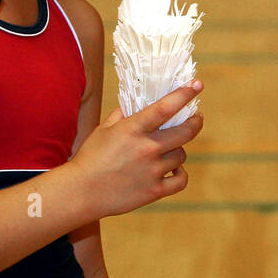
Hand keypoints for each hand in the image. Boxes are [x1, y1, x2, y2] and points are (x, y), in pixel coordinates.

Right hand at [66, 81, 204, 217]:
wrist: (80, 193)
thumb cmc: (90, 159)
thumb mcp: (103, 130)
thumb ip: (122, 115)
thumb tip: (137, 102)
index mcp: (132, 130)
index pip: (165, 107)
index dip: (184, 94)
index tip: (197, 84)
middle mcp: (146, 148)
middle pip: (186, 132)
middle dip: (195, 122)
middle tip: (196, 118)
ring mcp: (152, 170)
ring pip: (182, 155)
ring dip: (178, 151)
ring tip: (169, 151)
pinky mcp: (155, 190)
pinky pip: (182, 179)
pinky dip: (181, 174)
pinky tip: (174, 170)